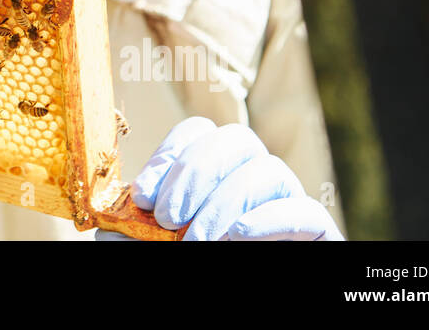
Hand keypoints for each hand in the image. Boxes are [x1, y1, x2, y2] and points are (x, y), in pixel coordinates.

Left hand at [128, 117, 343, 240]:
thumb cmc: (200, 294)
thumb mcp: (156, 258)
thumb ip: (135, 241)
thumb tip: (109, 229)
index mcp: (216, 177)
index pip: (200, 134)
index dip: (170, 155)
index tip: (141, 197)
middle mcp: (254, 182)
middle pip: (237, 140)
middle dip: (196, 170)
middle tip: (166, 217)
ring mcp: (288, 206)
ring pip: (270, 170)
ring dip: (225, 200)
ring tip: (196, 240)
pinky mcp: (320, 236)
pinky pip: (306, 212)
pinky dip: (270, 219)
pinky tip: (237, 237)